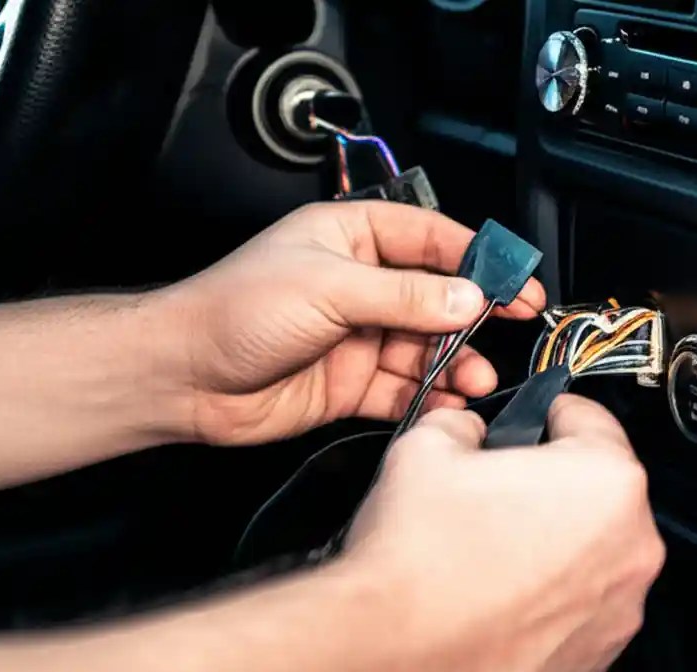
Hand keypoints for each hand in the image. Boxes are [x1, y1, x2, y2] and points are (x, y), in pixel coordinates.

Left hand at [156, 201, 544, 445]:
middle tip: (514, 327)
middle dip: (475, 316)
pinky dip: (428, 399)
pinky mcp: (351, 383)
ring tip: (474, 379)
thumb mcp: (329, 289)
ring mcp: (358, 335)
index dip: (478, 257)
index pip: (431, 239)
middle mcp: (360, 284)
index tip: (515, 280)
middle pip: (437, 297)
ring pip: (426, 347)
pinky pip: (404, 389)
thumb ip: (405, 296)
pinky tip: (446, 406)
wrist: (181, 378)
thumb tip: (469, 297)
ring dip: (456, 363)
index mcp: (352, 239)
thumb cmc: (234, 310)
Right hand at [341, 395, 665, 671]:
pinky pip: (580, 611)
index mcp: (607, 480)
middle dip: (551, 487)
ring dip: (553, 547)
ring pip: (592, 555)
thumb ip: (466, 424)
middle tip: (495, 496)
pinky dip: (548, 601)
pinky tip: (499, 599)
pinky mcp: (596, 659)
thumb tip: (469, 432)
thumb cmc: (417, 561)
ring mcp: (618, 611)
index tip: (528, 424)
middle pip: (597, 492)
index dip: (546, 415)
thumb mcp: (428, 447)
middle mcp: (631, 548)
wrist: (390, 660)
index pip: (589, 419)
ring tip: (491, 553)